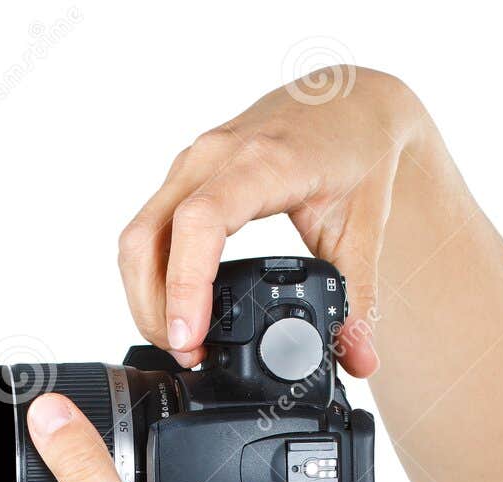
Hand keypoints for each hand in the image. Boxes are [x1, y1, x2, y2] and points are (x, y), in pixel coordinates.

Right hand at [118, 67, 425, 375]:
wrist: (351, 100)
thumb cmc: (356, 150)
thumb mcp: (365, 229)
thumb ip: (359, 300)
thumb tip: (361, 361)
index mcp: (260, 163)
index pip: (199, 222)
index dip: (185, 284)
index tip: (189, 338)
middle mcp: (213, 157)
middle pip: (147, 237)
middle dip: (154, 307)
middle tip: (187, 355)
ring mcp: (192, 163)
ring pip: (138, 235)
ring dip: (147, 296)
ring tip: (181, 341)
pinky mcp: (185, 175)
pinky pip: (148, 229)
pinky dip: (152, 275)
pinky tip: (176, 307)